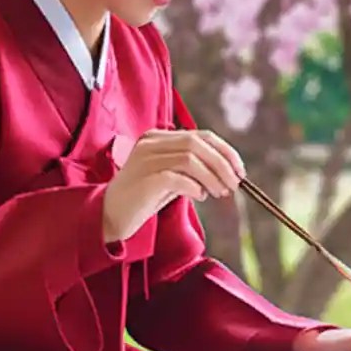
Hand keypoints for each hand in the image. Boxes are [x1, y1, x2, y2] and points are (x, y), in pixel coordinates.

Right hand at [102, 129, 244, 240]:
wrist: (111, 215)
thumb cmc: (145, 197)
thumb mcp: (171, 176)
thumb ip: (194, 167)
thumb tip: (229, 171)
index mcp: (159, 137)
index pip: (201, 135)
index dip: (225, 151)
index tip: (240, 171)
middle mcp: (151, 143)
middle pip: (197, 144)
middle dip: (222, 164)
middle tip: (235, 185)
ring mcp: (145, 159)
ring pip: (190, 159)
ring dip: (212, 177)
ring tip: (220, 193)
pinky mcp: (144, 179)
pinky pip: (177, 177)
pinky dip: (194, 187)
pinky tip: (199, 197)